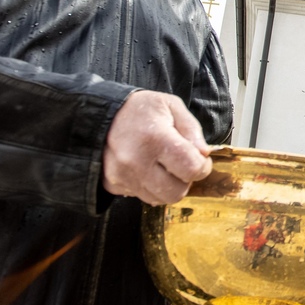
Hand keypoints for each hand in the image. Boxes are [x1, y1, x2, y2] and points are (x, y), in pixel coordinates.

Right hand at [102, 90, 212, 204]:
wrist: (100, 115)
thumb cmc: (139, 109)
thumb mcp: (171, 106)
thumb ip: (192, 130)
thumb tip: (204, 154)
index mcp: (155, 139)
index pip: (191, 169)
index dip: (202, 166)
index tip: (200, 159)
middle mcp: (136, 162)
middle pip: (176, 192)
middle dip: (185, 180)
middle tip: (182, 163)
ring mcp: (122, 176)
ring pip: (160, 199)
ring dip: (168, 186)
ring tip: (163, 164)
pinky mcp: (112, 185)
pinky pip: (141, 196)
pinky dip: (150, 187)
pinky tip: (147, 168)